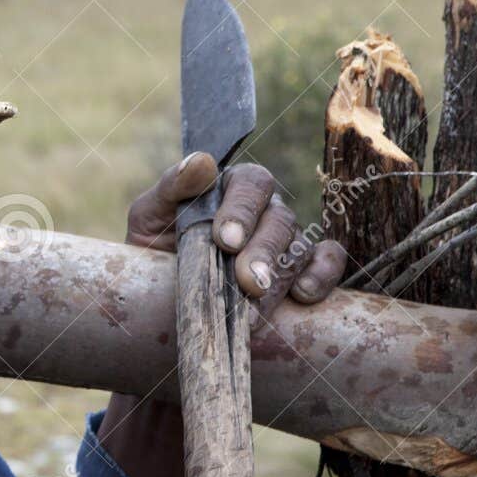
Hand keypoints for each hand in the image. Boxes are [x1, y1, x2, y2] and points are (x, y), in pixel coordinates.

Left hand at [125, 153, 346, 323]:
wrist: (159, 297)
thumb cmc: (154, 248)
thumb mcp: (149, 215)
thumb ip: (172, 186)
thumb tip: (201, 163)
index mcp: (233, 187)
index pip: (252, 183)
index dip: (243, 209)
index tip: (225, 241)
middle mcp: (266, 209)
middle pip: (280, 220)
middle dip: (263, 254)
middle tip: (248, 283)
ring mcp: (286, 239)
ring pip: (299, 248)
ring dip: (279, 279)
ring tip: (254, 314)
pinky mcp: (302, 268)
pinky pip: (327, 261)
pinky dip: (323, 274)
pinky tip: (303, 294)